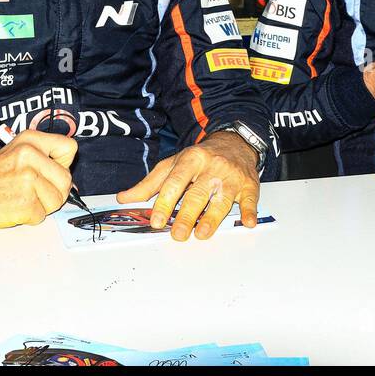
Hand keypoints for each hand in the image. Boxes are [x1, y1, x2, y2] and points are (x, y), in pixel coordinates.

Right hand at [0, 129, 76, 228]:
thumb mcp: (16, 153)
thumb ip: (43, 159)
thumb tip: (70, 179)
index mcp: (30, 140)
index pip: (69, 147)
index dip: (63, 164)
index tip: (51, 171)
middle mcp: (30, 156)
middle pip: (66, 179)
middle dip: (55, 191)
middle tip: (34, 192)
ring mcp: (27, 180)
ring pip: (57, 200)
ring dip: (43, 206)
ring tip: (22, 198)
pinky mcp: (24, 203)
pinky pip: (42, 215)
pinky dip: (31, 217)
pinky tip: (15, 208)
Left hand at [116, 132, 259, 241]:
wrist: (235, 141)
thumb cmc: (201, 157)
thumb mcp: (173, 163)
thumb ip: (150, 183)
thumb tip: (124, 198)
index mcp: (191, 159)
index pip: (175, 182)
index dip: (165, 201)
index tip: (156, 220)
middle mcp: (212, 166)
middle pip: (198, 193)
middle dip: (187, 215)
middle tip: (177, 234)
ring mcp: (231, 176)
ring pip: (222, 198)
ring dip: (212, 218)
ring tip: (201, 234)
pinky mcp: (249, 184)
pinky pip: (250, 198)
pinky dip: (250, 211)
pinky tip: (247, 223)